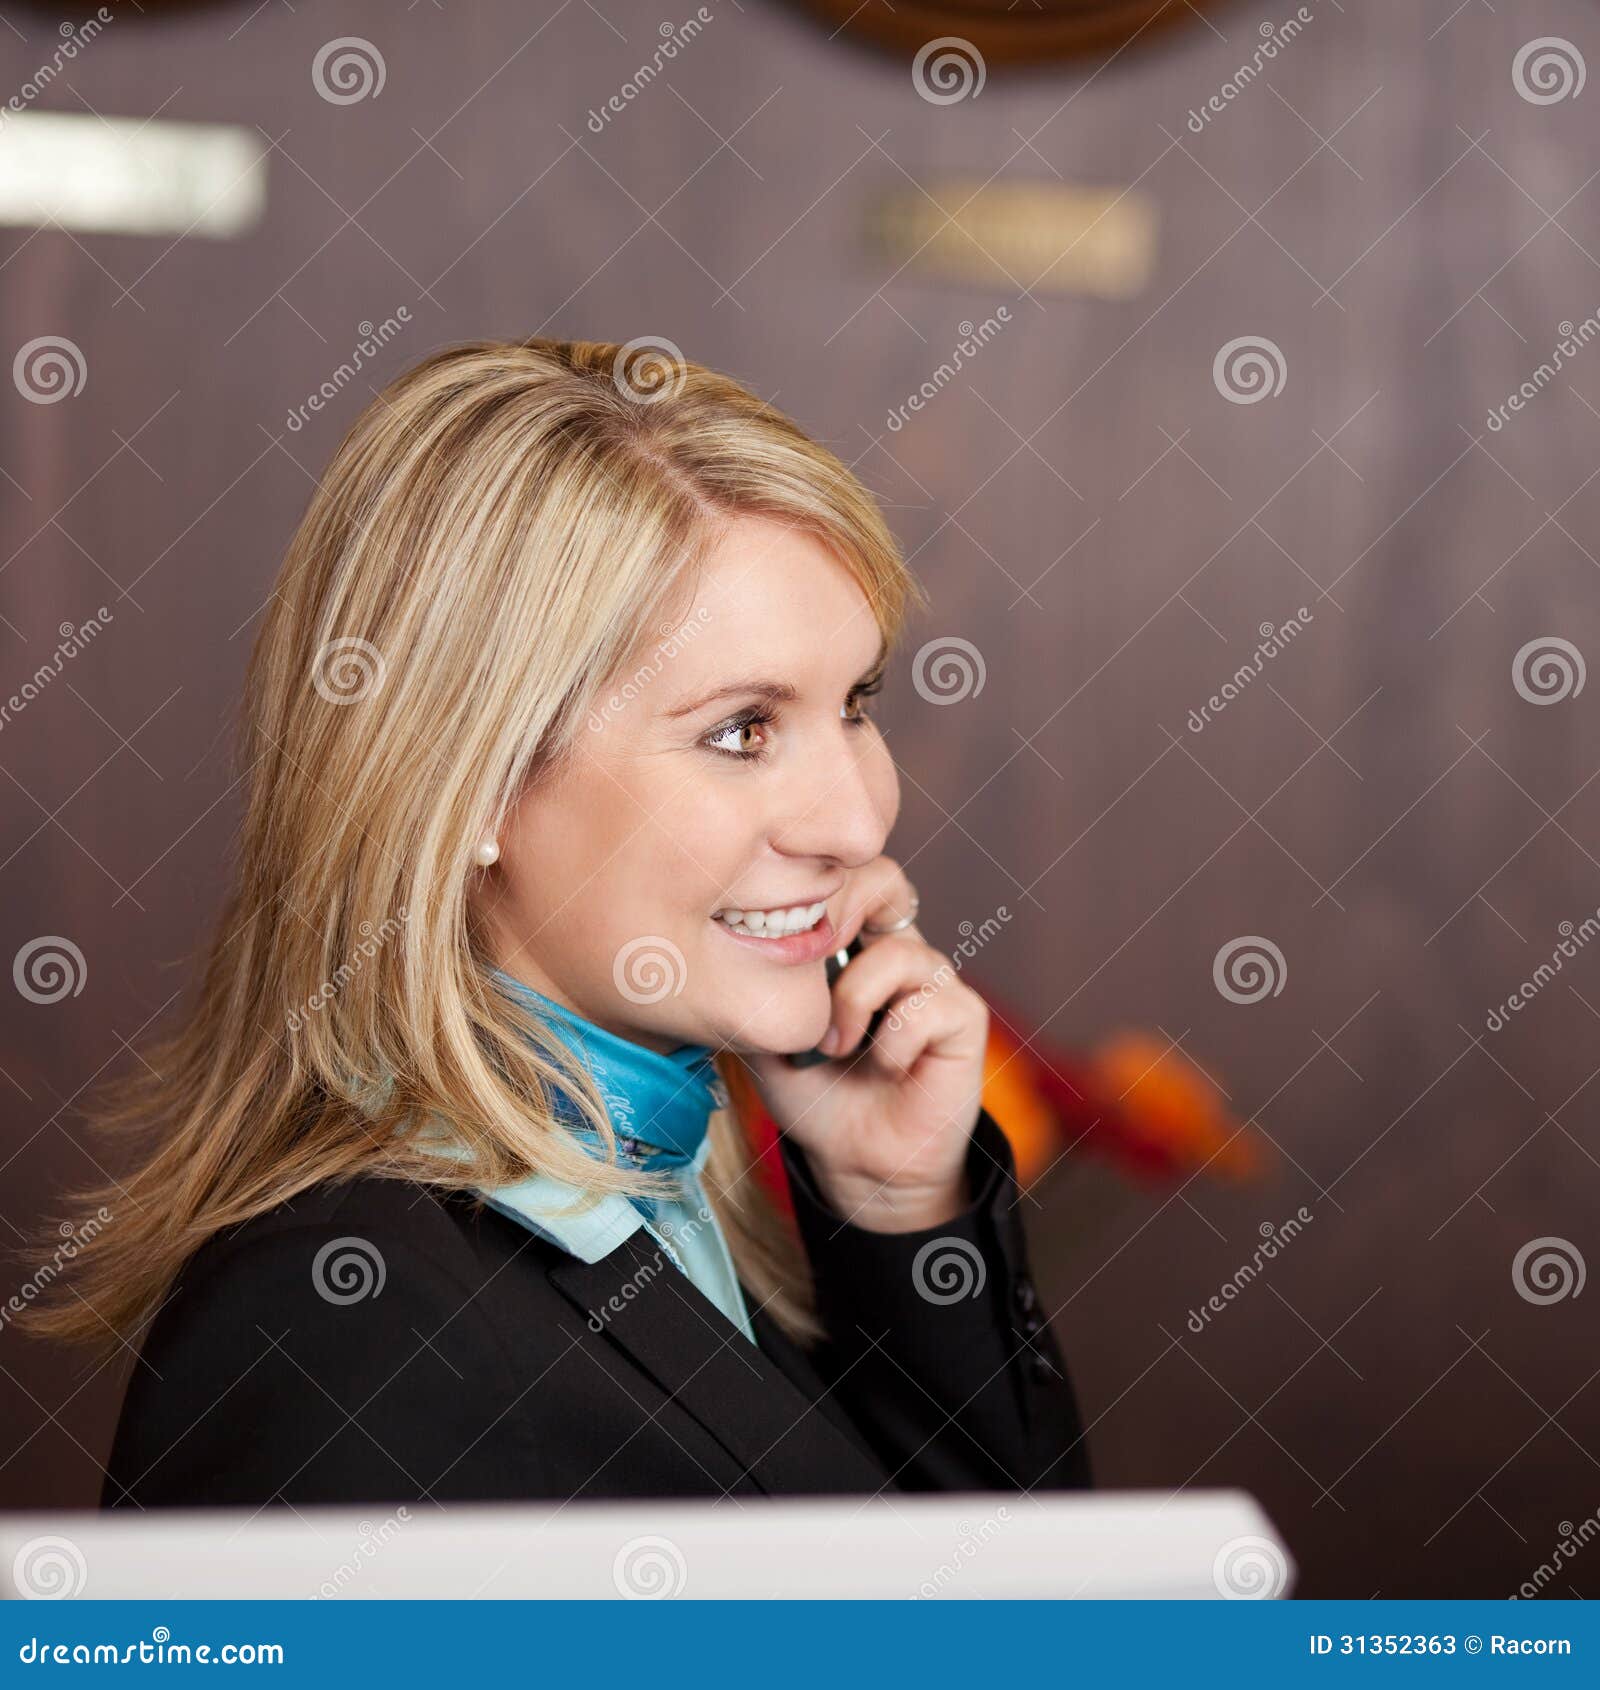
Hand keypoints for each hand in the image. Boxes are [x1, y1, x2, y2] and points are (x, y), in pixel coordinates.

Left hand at [741, 856, 988, 1232]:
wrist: (855, 1160)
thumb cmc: (814, 1093)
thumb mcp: (767, 1030)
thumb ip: (758, 983)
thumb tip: (736, 941)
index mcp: (854, 941)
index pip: (848, 873)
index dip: (816, 890)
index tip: (782, 937)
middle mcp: (898, 949)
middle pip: (884, 882)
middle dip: (835, 924)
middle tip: (809, 975)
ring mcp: (934, 981)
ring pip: (897, 953)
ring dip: (853, 1005)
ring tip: (836, 1047)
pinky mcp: (964, 1019)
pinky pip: (925, 1007)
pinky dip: (891, 1043)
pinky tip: (883, 1069)